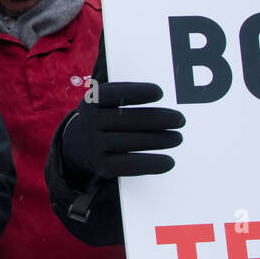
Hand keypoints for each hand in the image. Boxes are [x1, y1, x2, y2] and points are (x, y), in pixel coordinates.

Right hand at [60, 81, 183, 179]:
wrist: (79, 148)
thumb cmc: (105, 120)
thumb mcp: (105, 104)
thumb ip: (126, 96)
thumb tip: (162, 99)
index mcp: (91, 102)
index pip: (111, 94)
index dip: (136, 92)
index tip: (160, 92)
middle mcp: (88, 123)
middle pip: (124, 119)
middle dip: (156, 118)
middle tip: (180, 119)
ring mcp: (93, 145)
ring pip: (129, 142)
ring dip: (158, 140)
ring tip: (177, 137)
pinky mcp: (102, 166)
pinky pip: (129, 165)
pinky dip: (151, 163)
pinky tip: (168, 161)